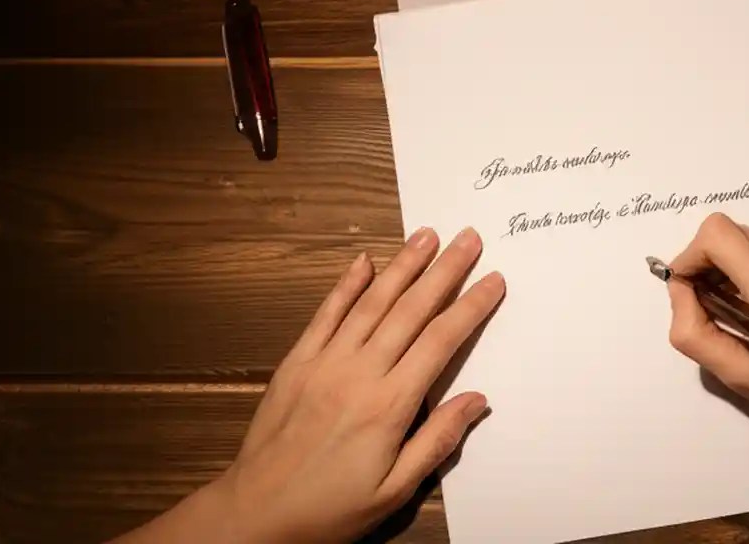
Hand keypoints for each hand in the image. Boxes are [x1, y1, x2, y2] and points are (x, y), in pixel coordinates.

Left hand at [202, 227, 501, 543]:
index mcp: (389, 406)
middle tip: (469, 239)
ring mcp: (325, 363)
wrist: (256, 514)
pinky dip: (346, 285)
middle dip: (445, 271)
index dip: (470, 307)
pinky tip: (365, 261)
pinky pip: (325, 315)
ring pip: (371, 302)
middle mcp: (359, 374)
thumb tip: (476, 401)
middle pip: (411, 310)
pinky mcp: (297, 364)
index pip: (441, 342)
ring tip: (427, 235)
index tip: (492, 281)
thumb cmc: (329, 509)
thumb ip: (437, 441)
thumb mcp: (395, 490)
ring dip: (402, 266)